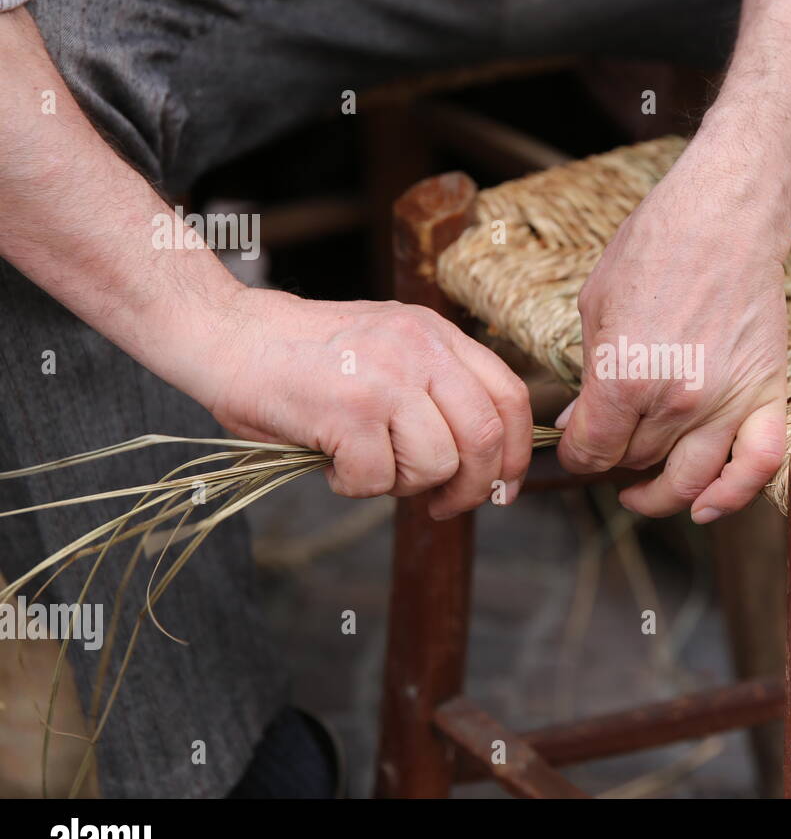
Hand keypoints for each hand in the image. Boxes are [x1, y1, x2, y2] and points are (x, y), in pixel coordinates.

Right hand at [196, 287, 531, 516]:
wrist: (226, 334)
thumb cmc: (305, 356)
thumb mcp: (387, 349)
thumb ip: (434, 390)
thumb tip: (481, 465)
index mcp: (436, 334)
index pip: (509, 396)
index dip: (516, 452)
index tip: (502, 486)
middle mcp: (420, 349)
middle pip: (485, 436)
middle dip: (472, 486)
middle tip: (444, 504)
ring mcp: (386, 377)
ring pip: (436, 463)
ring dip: (405, 485)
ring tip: (368, 467)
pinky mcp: (347, 411)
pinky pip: (377, 479)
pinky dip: (354, 487)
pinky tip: (331, 464)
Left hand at [556, 155, 789, 522]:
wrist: (723, 216)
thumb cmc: (654, 248)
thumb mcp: (595, 308)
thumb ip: (589, 375)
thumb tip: (578, 420)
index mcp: (624, 380)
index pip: (591, 451)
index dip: (575, 455)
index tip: (575, 446)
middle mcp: (676, 402)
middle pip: (635, 462)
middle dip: (613, 457)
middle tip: (609, 444)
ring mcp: (726, 402)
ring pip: (688, 477)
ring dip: (661, 492)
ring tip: (643, 492)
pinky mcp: (765, 393)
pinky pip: (758, 464)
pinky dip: (733, 495)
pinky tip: (706, 506)